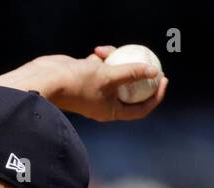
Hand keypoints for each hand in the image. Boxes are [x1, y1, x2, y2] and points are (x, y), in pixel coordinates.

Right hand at [36, 46, 168, 121]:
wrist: (49, 79)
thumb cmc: (78, 83)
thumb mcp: (108, 76)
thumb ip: (131, 73)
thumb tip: (154, 71)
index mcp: (111, 111)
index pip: (140, 109)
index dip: (155, 96)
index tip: (164, 80)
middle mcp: (105, 102)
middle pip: (130, 90)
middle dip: (141, 76)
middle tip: (153, 62)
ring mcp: (96, 89)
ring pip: (115, 73)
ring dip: (115, 60)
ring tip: (106, 51)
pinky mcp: (87, 76)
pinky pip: (102, 65)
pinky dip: (102, 57)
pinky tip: (97, 50)